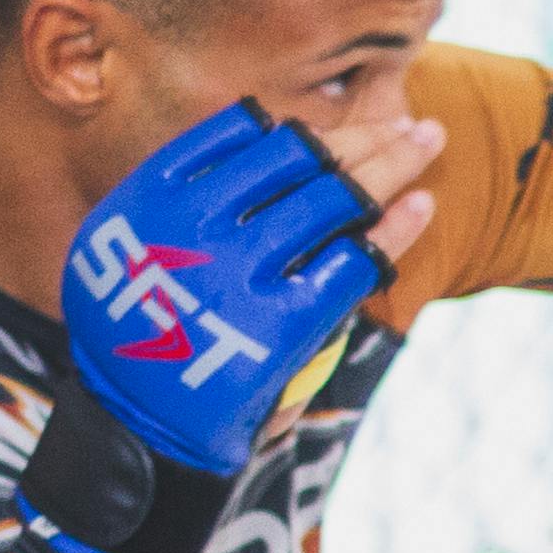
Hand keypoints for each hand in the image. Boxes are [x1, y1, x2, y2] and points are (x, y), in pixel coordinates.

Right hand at [18, 100, 425, 552]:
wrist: (134, 431)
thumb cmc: (138, 333)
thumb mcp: (125, 246)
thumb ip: (184, 192)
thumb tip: (264, 132)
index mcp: (150, 195)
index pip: (242, 134)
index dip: (304, 121)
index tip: (342, 122)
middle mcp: (191, 224)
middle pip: (299, 157)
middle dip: (366, 135)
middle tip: (411, 127)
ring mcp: (235, 273)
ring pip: (333, 197)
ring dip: (392, 162)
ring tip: (427, 144)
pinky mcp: (277, 326)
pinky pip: (351, 261)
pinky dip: (393, 230)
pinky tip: (422, 208)